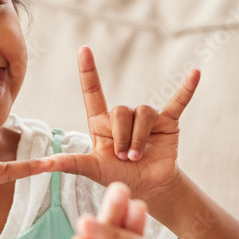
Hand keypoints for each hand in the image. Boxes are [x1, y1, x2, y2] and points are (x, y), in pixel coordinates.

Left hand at [45, 46, 199, 198]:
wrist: (148, 188)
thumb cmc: (118, 176)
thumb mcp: (92, 170)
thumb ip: (70, 163)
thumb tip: (43, 164)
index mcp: (102, 123)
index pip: (93, 92)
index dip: (88, 71)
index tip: (83, 49)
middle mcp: (124, 116)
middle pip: (121, 110)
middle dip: (122, 135)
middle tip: (123, 157)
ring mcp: (147, 118)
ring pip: (143, 112)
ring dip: (139, 137)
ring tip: (137, 157)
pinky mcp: (168, 122)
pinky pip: (178, 102)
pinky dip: (186, 89)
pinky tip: (195, 74)